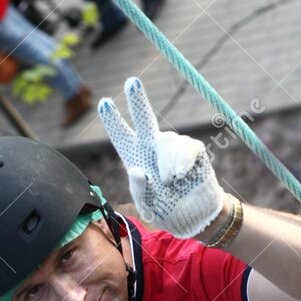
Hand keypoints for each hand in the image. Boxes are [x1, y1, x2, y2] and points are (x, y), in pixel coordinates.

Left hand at [98, 76, 224, 238]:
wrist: (196, 217)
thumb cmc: (167, 211)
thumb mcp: (148, 208)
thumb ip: (139, 191)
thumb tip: (136, 170)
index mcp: (136, 159)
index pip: (122, 137)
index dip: (114, 121)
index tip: (104, 102)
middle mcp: (153, 148)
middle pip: (145, 119)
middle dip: (138, 100)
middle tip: (131, 82)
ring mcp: (174, 147)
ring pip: (168, 141)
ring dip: (167, 165)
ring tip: (170, 183)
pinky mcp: (193, 150)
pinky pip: (186, 148)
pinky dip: (182, 163)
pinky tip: (181, 177)